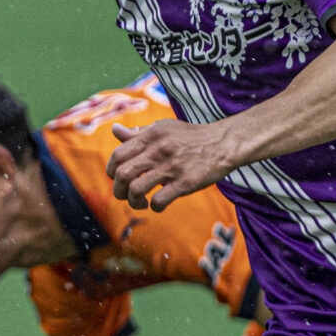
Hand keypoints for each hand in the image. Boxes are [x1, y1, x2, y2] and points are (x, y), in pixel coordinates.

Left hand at [107, 119, 237, 210]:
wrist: (223, 143)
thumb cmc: (190, 137)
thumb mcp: (164, 128)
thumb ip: (139, 133)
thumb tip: (115, 130)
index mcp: (151, 136)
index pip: (118, 155)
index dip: (111, 171)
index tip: (118, 179)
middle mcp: (158, 150)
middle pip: (122, 174)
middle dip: (118, 190)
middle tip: (125, 195)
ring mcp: (172, 167)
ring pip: (137, 189)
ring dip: (134, 202)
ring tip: (141, 203)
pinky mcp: (186, 182)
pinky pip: (159, 200)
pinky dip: (155, 207)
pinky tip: (159, 205)